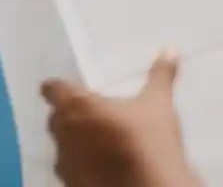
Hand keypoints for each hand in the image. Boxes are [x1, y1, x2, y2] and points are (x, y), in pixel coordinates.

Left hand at [41, 53, 200, 186]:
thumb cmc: (148, 141)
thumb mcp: (158, 105)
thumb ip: (160, 76)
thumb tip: (170, 49)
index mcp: (77, 106)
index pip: (52, 89)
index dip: (57, 88)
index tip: (67, 88)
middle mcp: (64, 133)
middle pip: (56, 118)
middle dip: (69, 116)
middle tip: (92, 117)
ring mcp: (65, 163)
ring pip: (62, 147)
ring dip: (74, 144)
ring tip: (100, 145)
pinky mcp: (71, 185)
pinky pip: (70, 172)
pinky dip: (81, 168)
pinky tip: (102, 169)